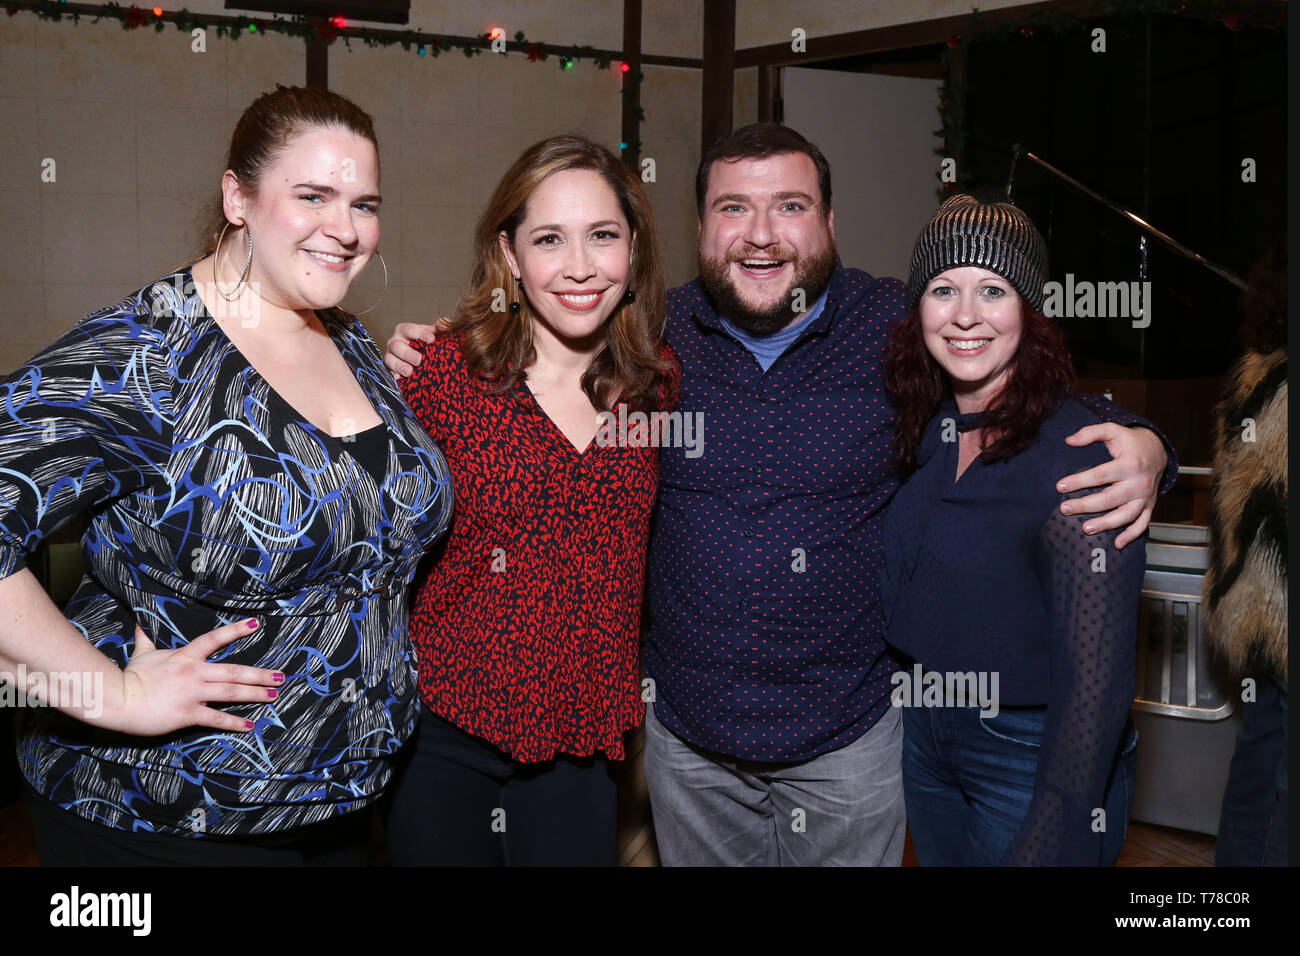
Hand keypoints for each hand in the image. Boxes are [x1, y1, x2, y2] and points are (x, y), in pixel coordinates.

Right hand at [101, 618, 283, 735]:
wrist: (118, 700)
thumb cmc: (130, 677)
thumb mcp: (142, 654)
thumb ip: (145, 639)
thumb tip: (140, 623)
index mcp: (186, 656)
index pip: (215, 639)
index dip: (235, 631)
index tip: (255, 624)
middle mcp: (194, 672)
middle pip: (234, 671)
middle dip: (260, 674)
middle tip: (280, 676)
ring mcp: (193, 693)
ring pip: (232, 692)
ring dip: (255, 693)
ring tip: (274, 695)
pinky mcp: (188, 713)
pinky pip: (217, 718)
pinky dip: (235, 722)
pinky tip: (250, 724)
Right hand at [384, 321, 443, 377]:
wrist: (421, 359)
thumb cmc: (425, 343)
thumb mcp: (432, 334)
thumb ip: (439, 329)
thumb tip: (444, 323)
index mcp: (405, 331)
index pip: (410, 329)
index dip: (420, 334)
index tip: (432, 339)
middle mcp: (395, 342)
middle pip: (396, 345)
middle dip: (407, 353)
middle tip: (419, 360)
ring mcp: (391, 356)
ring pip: (390, 359)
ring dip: (399, 365)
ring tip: (409, 372)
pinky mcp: (390, 369)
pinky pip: (389, 372)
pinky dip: (393, 375)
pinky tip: (399, 377)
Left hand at [1057, 424, 1166, 548]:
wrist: (1158, 451)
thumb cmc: (1130, 442)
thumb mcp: (1113, 430)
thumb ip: (1091, 432)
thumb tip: (1069, 441)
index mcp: (1130, 464)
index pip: (1100, 475)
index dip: (1079, 481)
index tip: (1060, 486)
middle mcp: (1139, 483)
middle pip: (1110, 498)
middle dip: (1085, 505)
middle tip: (1064, 508)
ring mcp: (1145, 497)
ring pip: (1126, 515)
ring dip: (1106, 524)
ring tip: (1085, 528)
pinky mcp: (1149, 506)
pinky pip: (1142, 524)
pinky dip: (1132, 536)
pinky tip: (1117, 544)